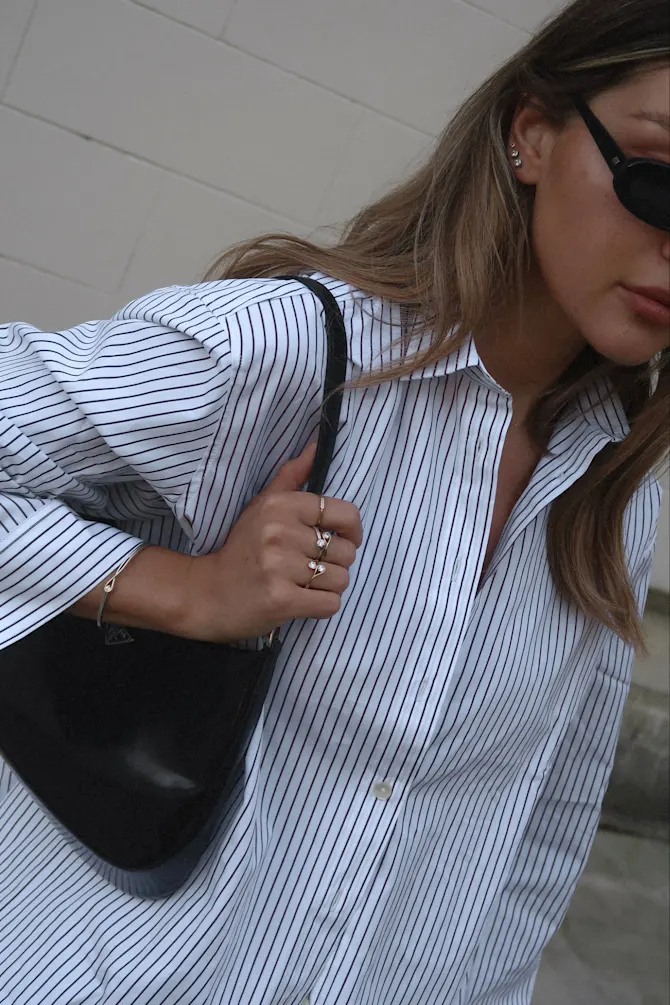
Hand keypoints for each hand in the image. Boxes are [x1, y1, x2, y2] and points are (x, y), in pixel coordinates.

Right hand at [179, 441, 362, 642]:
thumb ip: (292, 476)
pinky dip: (321, 606)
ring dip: (328, 587)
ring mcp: (279, 567)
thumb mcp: (262, 505)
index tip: (341, 540)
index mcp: (280, 506)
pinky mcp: (281, 600)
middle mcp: (280, 533)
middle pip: (347, 552)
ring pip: (341, 579)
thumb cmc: (242, 548)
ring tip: (303, 584)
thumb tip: (318, 445)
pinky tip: (300, 600)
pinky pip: (330, 604)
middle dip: (335, 564)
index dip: (353, 531)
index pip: (346, 514)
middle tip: (309, 567)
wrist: (207, 593)